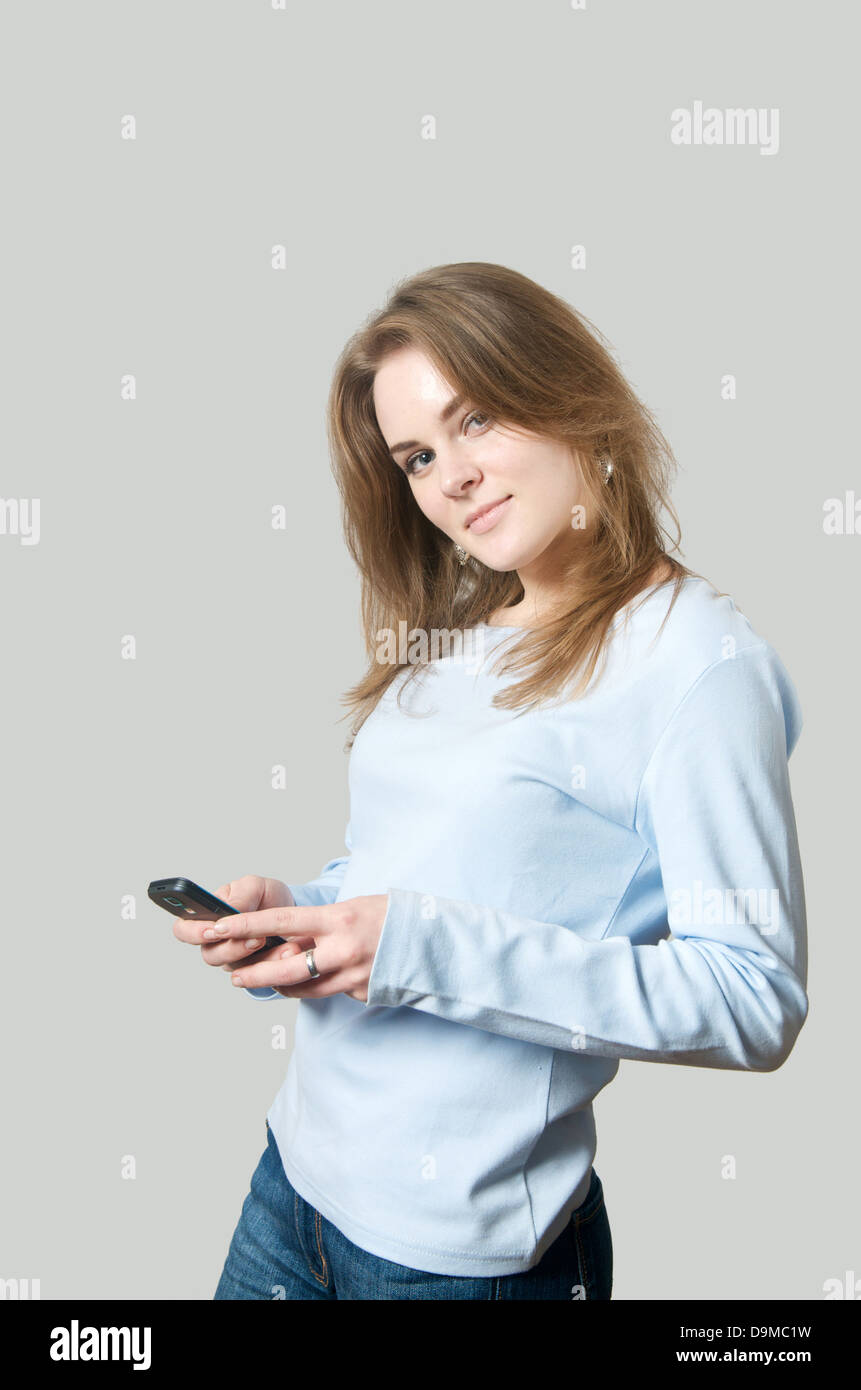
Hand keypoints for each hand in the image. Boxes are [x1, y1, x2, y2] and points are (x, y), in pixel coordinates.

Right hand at [171, 876, 316, 982]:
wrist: (292, 912)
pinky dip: (273, 962)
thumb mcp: (254, 887)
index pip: (184, 930)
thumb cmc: (264, 897)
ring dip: (256, 957)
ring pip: (234, 968)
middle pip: (210, 955)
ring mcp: (233, 958)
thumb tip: (230, 910)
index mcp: (206, 917)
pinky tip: (287, 950)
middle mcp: (215, 942)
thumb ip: (240, 896)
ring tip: (272, 941)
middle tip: (255, 937)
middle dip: (233, 948)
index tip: (213, 930)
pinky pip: (257, 974)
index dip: (193, 933)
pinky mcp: (253, 971)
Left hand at [200, 894, 389, 1003]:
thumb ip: (322, 925)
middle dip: (255, 973)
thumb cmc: (391, 916)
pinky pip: (329, 993)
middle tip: (236, 975)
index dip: (247, 925)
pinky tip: (310, 981)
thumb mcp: (353, 908)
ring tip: (265, 980)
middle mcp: (343, 949)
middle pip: (286, 967)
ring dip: (281, 985)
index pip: (282, 921)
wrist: (433, 940)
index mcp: (339, 919)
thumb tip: (290, 939)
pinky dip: (315, 988)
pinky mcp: (362, 993)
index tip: (221, 926)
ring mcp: (353, 975)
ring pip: (304, 988)